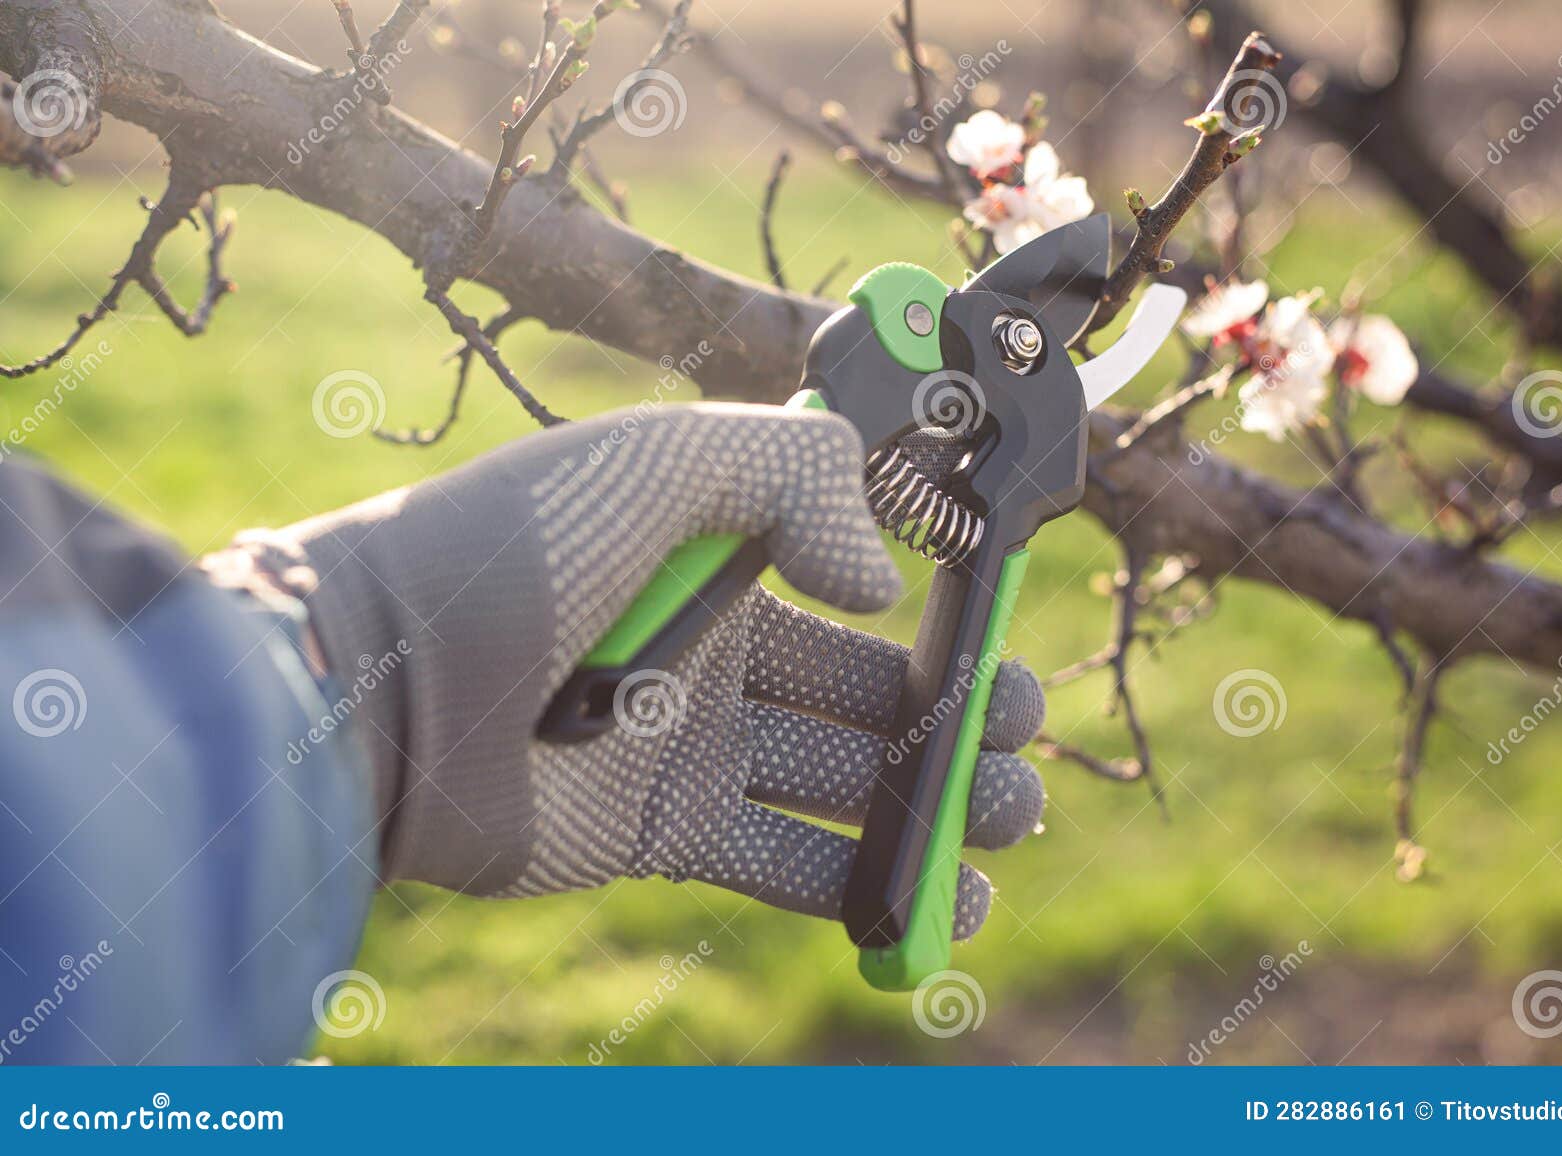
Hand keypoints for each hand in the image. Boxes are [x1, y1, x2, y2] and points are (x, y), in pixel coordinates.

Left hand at [222, 403, 1044, 938]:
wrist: (383, 688)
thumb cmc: (517, 552)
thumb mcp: (662, 456)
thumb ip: (799, 474)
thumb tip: (876, 586)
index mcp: (720, 550)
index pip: (854, 578)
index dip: (935, 601)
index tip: (1000, 621)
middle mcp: (716, 645)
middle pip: (866, 686)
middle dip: (956, 710)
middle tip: (1020, 731)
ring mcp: (693, 743)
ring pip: (844, 780)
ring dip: (936, 800)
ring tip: (1010, 814)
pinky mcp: (666, 833)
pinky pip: (789, 863)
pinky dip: (866, 884)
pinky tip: (943, 898)